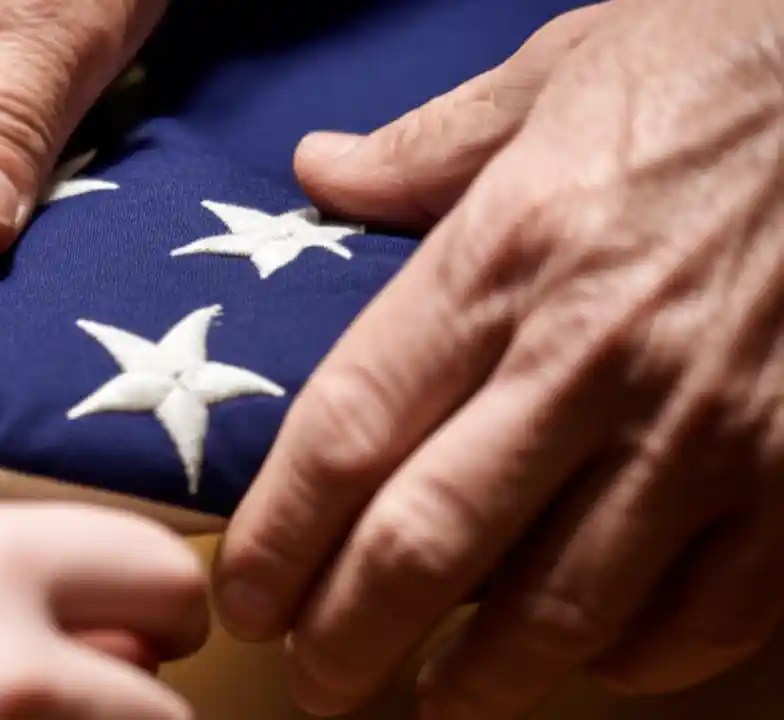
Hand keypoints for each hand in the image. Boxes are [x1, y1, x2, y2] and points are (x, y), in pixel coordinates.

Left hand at [214, 1, 783, 716]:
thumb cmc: (721, 69)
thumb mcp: (555, 73)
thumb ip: (424, 147)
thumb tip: (321, 171)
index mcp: (506, 256)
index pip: (347, 430)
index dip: (278, 534)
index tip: (247, 593)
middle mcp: (594, 356)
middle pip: (430, 543)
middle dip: (352, 636)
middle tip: (317, 683)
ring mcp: (710, 427)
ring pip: (563, 608)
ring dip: (483, 680)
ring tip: (433, 700)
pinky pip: (701, 615)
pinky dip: (630, 655)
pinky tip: (587, 654)